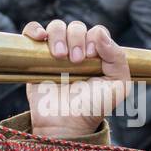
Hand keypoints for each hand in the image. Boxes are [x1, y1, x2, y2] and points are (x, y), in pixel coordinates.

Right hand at [22, 19, 131, 138]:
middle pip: (76, 27)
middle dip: (77, 39)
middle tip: (76, 61)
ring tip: (60, 57)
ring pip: (56, 26)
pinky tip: (41, 38)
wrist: (66, 124)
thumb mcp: (118, 85)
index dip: (94, 39)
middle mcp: (77, 51)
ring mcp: (55, 54)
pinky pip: (32, 31)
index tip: (91, 58)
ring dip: (59, 36)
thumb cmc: (93, 108)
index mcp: (98, 55)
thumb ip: (118, 58)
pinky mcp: (35, 58)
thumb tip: (99, 32)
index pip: (96, 31)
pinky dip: (35, 29)